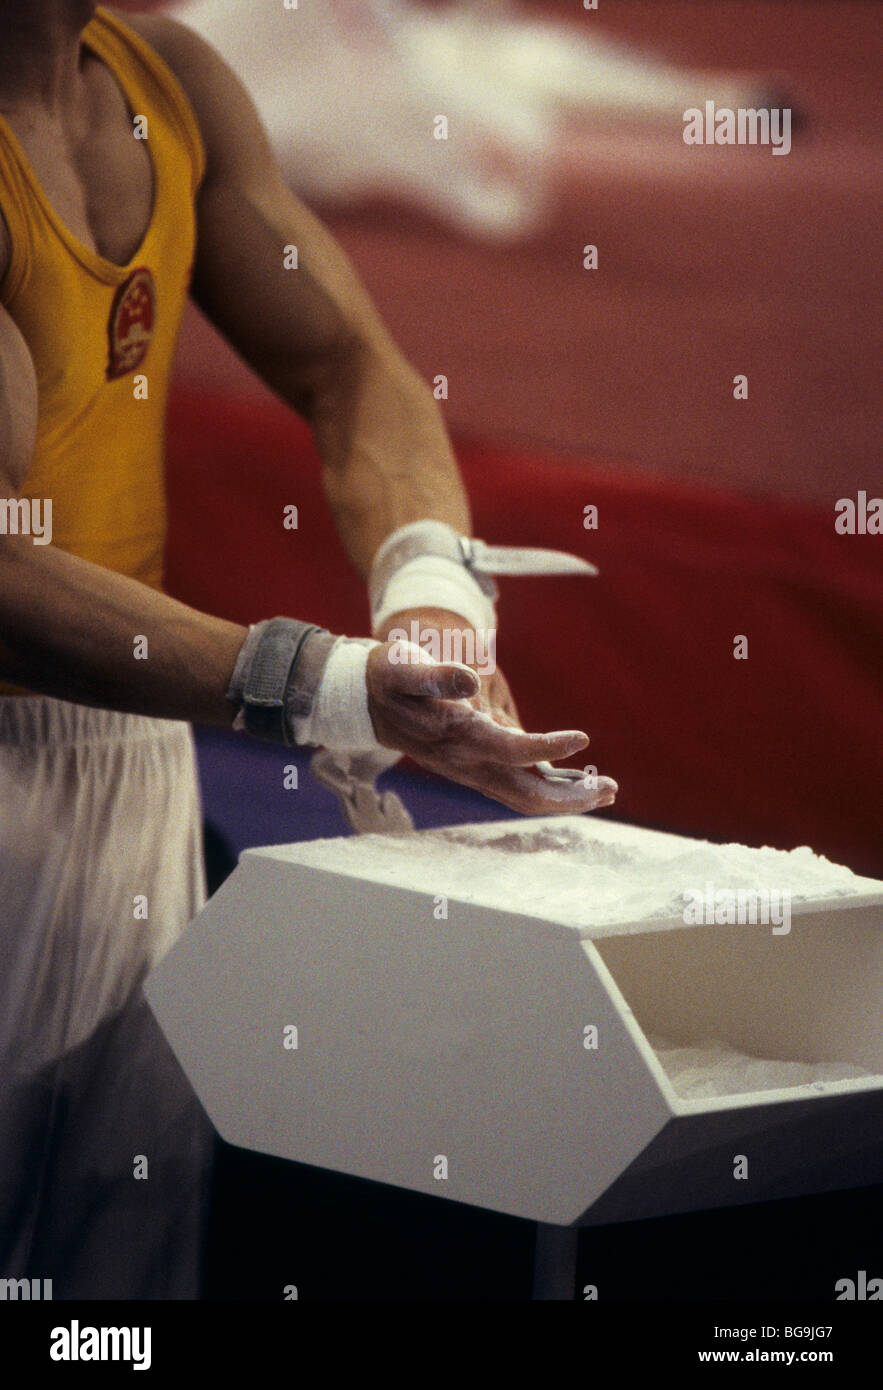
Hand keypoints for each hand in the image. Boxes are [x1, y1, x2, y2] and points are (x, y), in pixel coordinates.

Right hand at [367, 608, 617, 814]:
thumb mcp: (404, 667)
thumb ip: (434, 675)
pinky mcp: (474, 767)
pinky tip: (573, 780)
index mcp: (456, 737)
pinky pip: (516, 787)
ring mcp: (471, 770)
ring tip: (604, 789)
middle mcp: (466, 763)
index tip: (583, 737)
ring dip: (565, 797)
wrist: (365, 700)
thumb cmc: (389, 677)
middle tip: (611, 787)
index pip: (510, 751)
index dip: (547, 748)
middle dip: (570, 797)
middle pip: (525, 794)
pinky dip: (548, 787)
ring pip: (523, 797)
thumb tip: (468, 678)